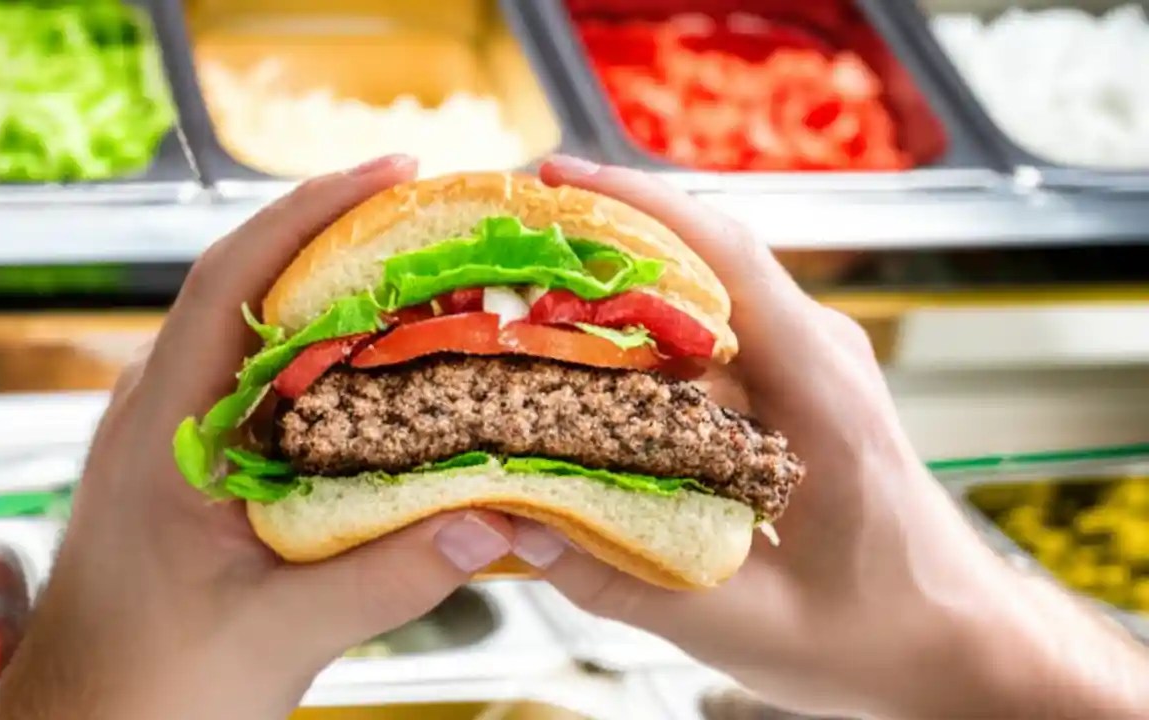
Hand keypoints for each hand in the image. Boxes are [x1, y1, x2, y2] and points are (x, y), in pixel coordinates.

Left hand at [0, 156, 514, 719]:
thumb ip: (384, 580)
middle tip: (433, 214)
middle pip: (248, 283)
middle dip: (338, 234)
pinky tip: (384, 368)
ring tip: (423, 274)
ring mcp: (173, 430)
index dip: (306, 212)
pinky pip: (262, 376)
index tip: (388, 173)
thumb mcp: (275, 636)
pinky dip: (326, 350)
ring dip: (334, 289)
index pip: (228, 280)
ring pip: (256, 327)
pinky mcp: (193, 459)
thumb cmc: (148, 687)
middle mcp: (160, 409)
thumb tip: (490, 522)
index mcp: (163, 430)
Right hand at [513, 156, 1148, 718]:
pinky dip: (634, 345)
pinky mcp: (787, 393)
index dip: (636, 204)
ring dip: (609, 295)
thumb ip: (625, 579)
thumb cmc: (880, 631)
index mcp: (821, 386)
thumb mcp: (748, 625)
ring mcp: (803, 368)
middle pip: (698, 264)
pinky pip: (702, 347)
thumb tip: (515, 528)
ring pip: (695, 304)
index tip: (555, 178)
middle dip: (596, 243)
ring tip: (515, 305)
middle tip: (502, 247)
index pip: (726, 256)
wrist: (953, 642)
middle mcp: (815, 354)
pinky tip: (574, 370)